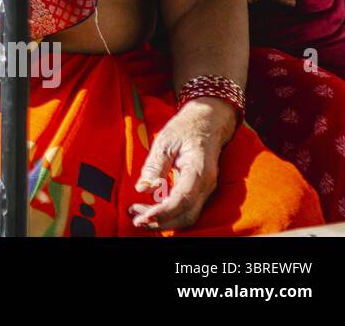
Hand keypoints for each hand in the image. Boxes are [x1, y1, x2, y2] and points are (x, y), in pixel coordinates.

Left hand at [129, 98, 236, 230]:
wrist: (207, 123)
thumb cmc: (185, 129)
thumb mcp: (165, 141)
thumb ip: (154, 166)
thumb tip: (143, 189)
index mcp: (199, 170)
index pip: (183, 200)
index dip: (164, 212)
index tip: (144, 216)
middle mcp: (207, 185)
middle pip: (187, 215)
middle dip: (161, 222)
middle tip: (136, 220)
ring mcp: (206, 190)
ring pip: (188, 216)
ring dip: (164, 221)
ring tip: (138, 216)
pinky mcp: (200, 192)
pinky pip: (187, 209)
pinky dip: (169, 214)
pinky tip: (150, 210)